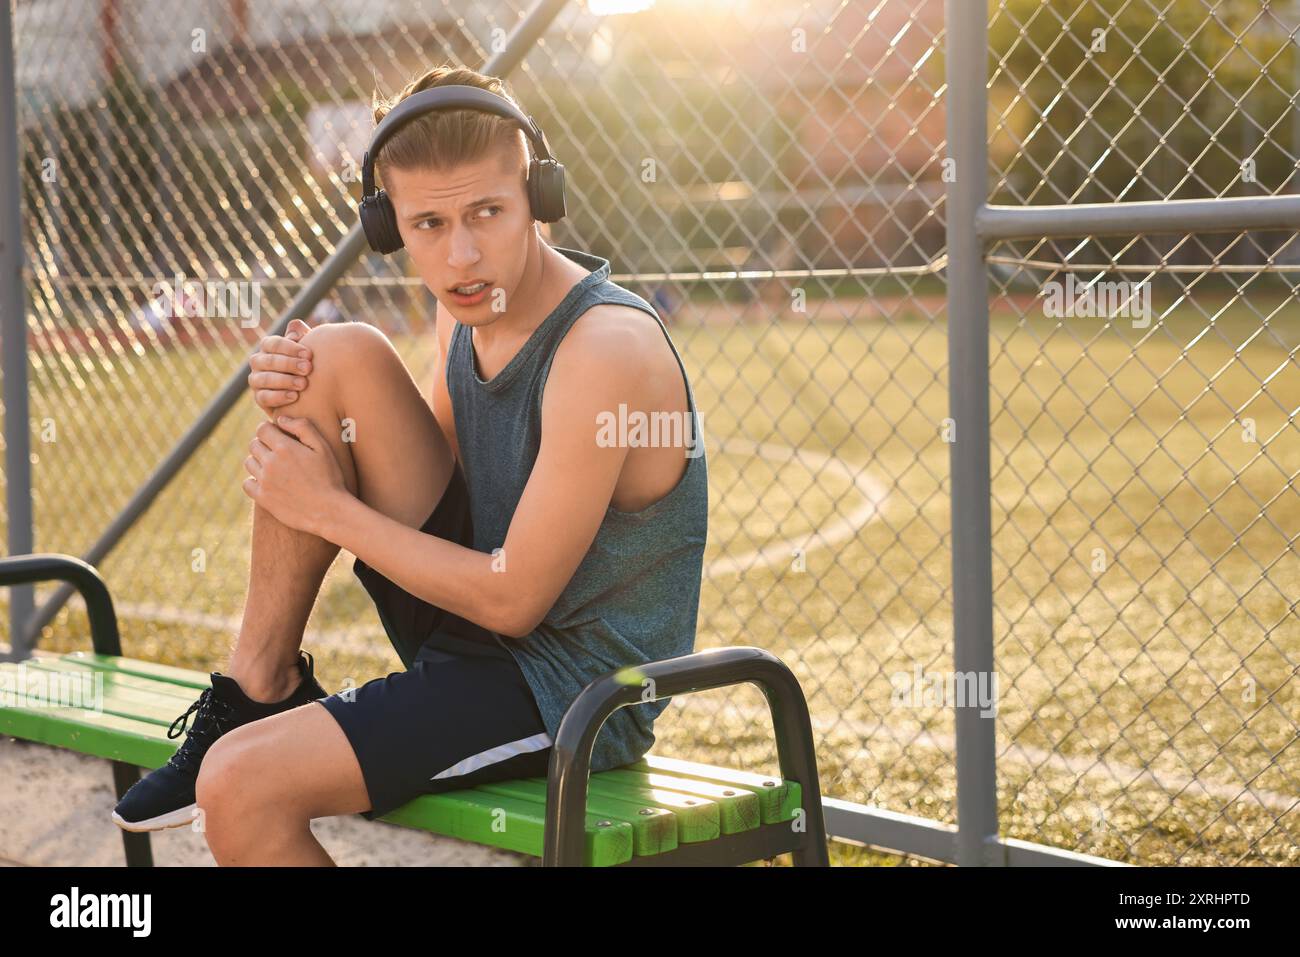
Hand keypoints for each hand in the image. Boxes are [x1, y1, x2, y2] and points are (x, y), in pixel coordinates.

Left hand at [242, 416, 347, 537]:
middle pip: (254, 445)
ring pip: (249, 463)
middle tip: (278, 452)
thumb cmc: (329, 477)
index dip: (269, 429)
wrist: (329, 511)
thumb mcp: (323, 447)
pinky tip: (267, 482)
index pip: (262, 429)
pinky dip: (254, 480)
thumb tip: (281, 419)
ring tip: (274, 467)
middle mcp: (270, 463)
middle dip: (264, 444)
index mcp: (285, 448)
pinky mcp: (263, 498)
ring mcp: (265, 481)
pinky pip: (247, 483)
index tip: (278, 435)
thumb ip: (302, 427)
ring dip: (258, 461)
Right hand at [248, 319, 312, 416]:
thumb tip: (296, 329)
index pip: (272, 343)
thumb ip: (302, 335)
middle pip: (268, 361)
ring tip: (303, 384)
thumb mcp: (307, 348)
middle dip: (289, 364)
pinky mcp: (260, 399)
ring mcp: (257, 381)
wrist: (311, 392)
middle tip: (308, 369)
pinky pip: (264, 397)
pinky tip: (294, 397)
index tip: (309, 354)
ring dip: (284, 381)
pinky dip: (279, 397)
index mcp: (268, 347)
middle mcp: (258, 362)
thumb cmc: (309, 363)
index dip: (290, 348)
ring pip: (264, 379)